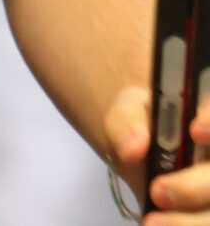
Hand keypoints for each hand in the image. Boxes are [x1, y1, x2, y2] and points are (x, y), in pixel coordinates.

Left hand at [109, 84, 209, 223]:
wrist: (146, 154)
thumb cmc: (145, 125)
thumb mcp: (129, 112)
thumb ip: (126, 123)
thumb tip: (133, 149)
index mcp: (208, 121)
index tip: (193, 132)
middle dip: (196, 188)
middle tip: (157, 191)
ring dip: (192, 221)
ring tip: (152, 222)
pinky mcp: (207, 212)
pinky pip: (205, 222)